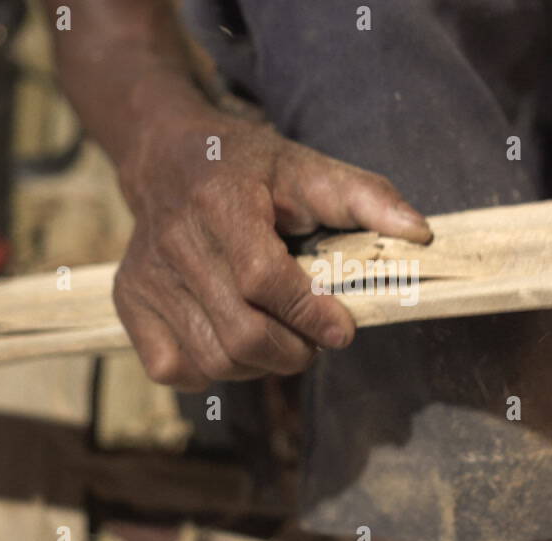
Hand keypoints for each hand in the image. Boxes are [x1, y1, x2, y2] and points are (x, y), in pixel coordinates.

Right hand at [113, 114, 431, 390]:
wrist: (166, 158)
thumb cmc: (247, 167)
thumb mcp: (307, 167)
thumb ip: (366, 197)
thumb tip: (421, 235)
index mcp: (221, 201)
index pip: (262, 278)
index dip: (309, 313)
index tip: (342, 328)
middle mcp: (174, 241)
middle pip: (241, 332)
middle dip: (294, 350)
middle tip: (315, 339)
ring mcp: (147, 277)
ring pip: (213, 358)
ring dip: (261, 365)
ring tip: (280, 339)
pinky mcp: (129, 303)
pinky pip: (174, 368)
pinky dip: (213, 371)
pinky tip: (233, 342)